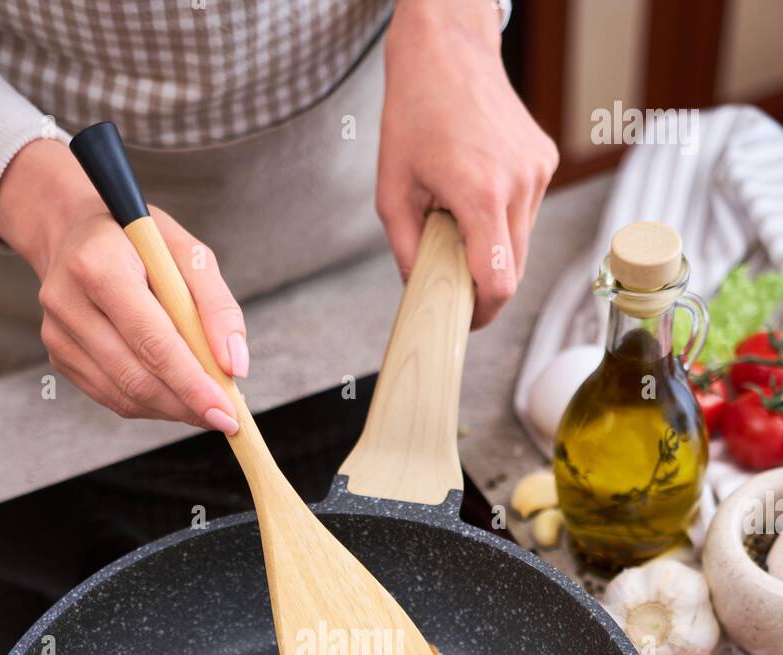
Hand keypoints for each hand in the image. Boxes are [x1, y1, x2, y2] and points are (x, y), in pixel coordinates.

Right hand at [0, 140, 243, 430]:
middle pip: (136, 377)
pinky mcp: (59, 355)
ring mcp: (57, 333)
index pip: (151, 341)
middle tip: (225, 418)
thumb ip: (217, 306)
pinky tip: (172, 393)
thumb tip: (235, 366)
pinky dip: (150, 404)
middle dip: (187, 405)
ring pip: (124, 395)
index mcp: (99, 265)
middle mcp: (68, 301)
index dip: (191, 384)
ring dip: (172, 408)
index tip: (227, 413)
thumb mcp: (188, 252)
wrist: (74, 232)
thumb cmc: (138, 241)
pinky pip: (112, 396)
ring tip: (204, 404)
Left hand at [377, 0, 558, 326]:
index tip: (465, 320)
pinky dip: (502, 219)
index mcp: (480, 195)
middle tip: (452, 278)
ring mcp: (538, 172)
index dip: (483, 312)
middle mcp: (519, 185)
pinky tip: (477, 190)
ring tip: (458, 218)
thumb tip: (420, 292)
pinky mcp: (545, 162)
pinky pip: (527, 213)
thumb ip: (407, 251)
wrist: (447, 51)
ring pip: (522, 243)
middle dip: (485, 283)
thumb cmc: (413, 115)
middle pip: (514, 269)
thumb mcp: (392, 192)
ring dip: (493, 247)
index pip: (499, 282)